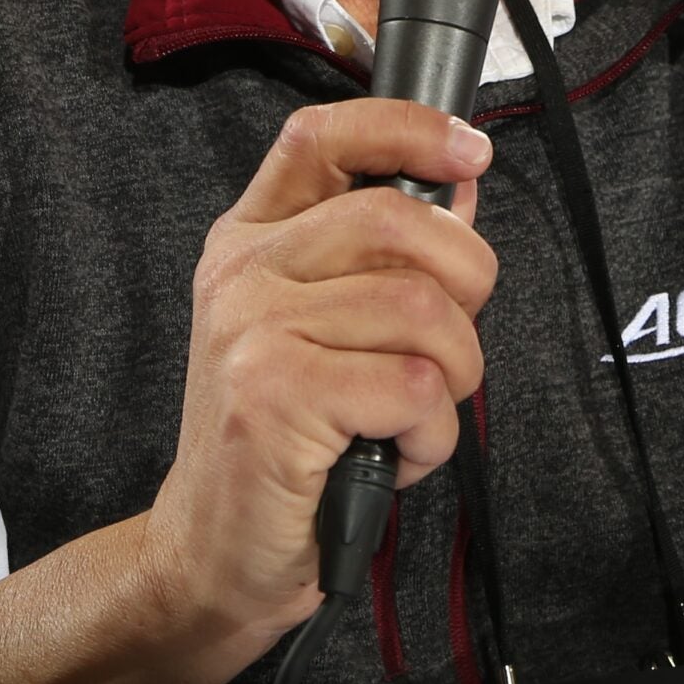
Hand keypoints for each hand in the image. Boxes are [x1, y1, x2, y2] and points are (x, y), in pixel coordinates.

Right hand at [141, 100, 497, 642]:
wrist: (213, 555)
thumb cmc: (286, 446)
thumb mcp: (328, 332)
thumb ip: (387, 258)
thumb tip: (459, 180)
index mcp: (250, 240)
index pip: (321, 137)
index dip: (406, 127)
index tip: (469, 150)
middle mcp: (243, 272)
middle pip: (397, 220)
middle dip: (467, 284)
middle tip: (450, 349)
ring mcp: (252, 331)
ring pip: (421, 310)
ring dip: (453, 379)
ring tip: (411, 417)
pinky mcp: (274, 397)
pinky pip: (415, 388)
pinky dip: (431, 437)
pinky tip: (392, 455)